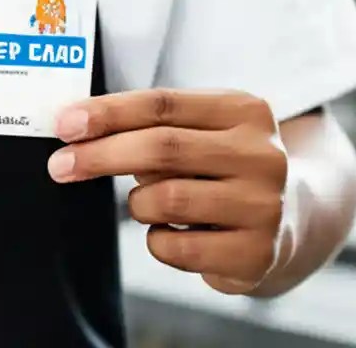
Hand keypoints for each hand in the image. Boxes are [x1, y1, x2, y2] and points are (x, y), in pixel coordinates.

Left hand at [49, 90, 289, 293]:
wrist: (295, 219)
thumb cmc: (222, 166)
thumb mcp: (202, 132)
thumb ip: (150, 126)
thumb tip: (77, 131)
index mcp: (244, 110)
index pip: (162, 103)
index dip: (107, 113)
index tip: (64, 124)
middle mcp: (262, 155)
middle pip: (162, 148)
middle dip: (100, 155)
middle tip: (59, 165)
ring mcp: (264, 205)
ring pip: (165, 200)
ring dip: (138, 204)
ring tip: (149, 205)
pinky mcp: (256, 252)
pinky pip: (175, 247)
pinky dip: (157, 241)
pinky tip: (174, 233)